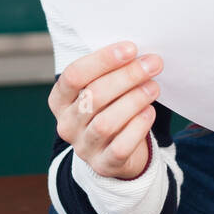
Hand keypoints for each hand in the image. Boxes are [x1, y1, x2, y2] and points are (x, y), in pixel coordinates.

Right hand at [48, 41, 162, 179]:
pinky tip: (149, 112)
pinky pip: (120, 147)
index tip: (131, 48)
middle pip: (92, 96)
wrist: (115, 152)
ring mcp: (83, 147)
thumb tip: (139, 54)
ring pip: (105, 122)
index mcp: (59, 100)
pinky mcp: (103, 165)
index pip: (74, 75)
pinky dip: (137, 127)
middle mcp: (66, 124)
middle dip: (126, 76)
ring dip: (134, 100)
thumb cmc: (110, 108)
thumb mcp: (102, 88)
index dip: (103, 60)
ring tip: (153, 86)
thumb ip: (112, 72)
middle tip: (152, 63)